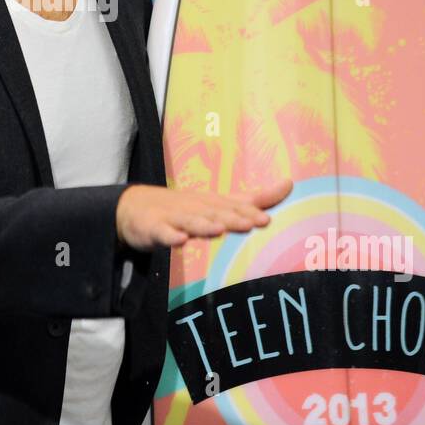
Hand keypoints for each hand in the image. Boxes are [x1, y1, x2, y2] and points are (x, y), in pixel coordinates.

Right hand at [115, 181, 292, 251]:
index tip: (266, 221)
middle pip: (215, 214)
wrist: (135, 207)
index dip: (249, 213)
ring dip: (204, 224)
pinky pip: (162, 233)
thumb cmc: (184, 208)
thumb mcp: (219, 203)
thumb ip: (253, 199)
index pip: (233, 208)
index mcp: (212, 203)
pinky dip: (170, 236)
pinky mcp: (154, 228)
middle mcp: (195, 208)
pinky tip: (179, 239)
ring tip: (218, 229)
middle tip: (251, 224)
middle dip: (233, 218)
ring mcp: (174, 217)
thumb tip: (289, 184)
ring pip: (191, 221)